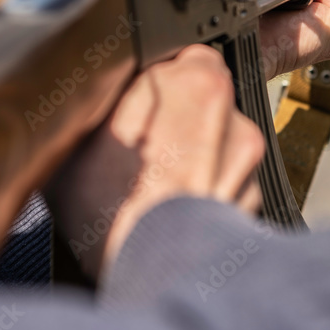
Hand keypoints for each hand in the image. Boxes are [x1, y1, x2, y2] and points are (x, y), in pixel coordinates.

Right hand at [48, 45, 263, 280]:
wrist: (151, 274)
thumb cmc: (111, 207)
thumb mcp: (76, 137)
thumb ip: (97, 100)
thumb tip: (88, 90)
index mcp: (196, 82)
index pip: (186, 55)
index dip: (157, 79)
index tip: (134, 100)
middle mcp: (233, 115)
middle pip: (202, 100)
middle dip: (176, 116)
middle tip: (137, 147)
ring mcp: (248, 161)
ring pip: (216, 141)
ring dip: (192, 154)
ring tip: (152, 184)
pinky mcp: (253, 198)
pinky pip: (225, 179)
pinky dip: (206, 188)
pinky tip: (171, 207)